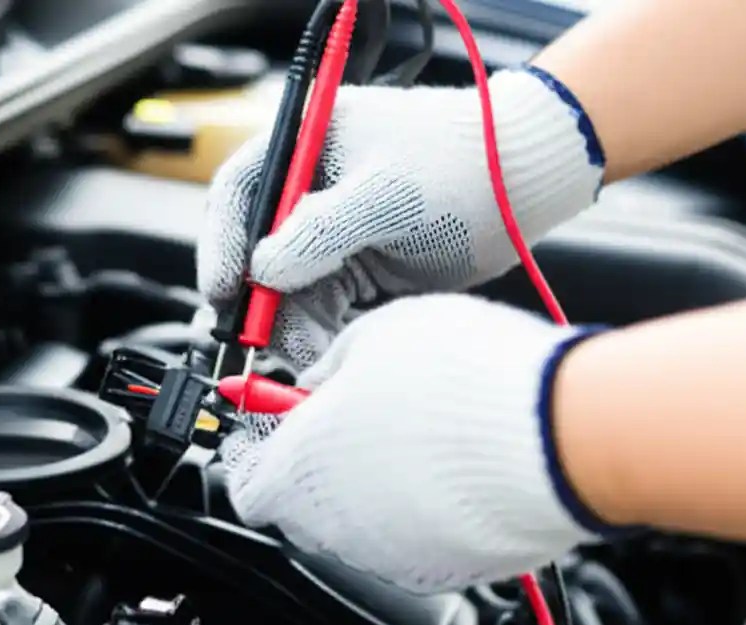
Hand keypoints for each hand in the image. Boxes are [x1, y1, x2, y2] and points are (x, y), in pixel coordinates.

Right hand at [197, 69, 602, 370]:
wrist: (525, 185)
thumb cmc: (461, 165)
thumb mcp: (386, 195)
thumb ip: (319, 232)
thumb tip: (263, 272)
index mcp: (303, 148)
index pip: (239, 194)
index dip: (220, 245)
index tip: (223, 291)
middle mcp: (308, 192)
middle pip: (256, 254)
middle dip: (260, 302)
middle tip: (264, 344)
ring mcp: (331, 234)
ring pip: (287, 292)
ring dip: (293, 328)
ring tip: (313, 356)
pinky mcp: (356, 270)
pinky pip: (321, 310)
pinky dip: (322, 335)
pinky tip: (334, 353)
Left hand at [221, 294, 615, 593]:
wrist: (557, 434)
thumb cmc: (462, 380)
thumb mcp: (372, 335)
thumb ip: (330, 367)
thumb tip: (319, 383)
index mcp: (296, 470)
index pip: (242, 480)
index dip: (255, 446)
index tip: (274, 421)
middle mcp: (332, 527)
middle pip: (300, 504)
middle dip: (316, 461)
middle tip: (352, 414)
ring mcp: (389, 557)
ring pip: (358, 523)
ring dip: (370, 484)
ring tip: (417, 433)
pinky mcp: (445, 572)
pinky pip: (413, 540)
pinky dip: (419, 509)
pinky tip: (452, 466)